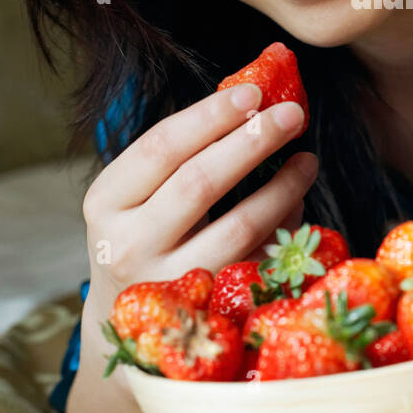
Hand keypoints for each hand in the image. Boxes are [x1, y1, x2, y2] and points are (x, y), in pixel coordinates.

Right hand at [82, 83, 317, 309]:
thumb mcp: (140, 194)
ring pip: (238, 226)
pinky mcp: (206, 309)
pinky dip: (284, 229)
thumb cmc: (143, 234)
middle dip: (253, 141)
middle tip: (292, 114)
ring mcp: (167, 283)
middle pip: (200, 182)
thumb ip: (184, 153)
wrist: (126, 320)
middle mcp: (128, 245)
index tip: (252, 93)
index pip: (161, 146)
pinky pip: (258, 261)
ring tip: (307, 161)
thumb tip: (257, 105)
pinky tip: (296, 206)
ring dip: (282, 187)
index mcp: (106, 202)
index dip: (211, 116)